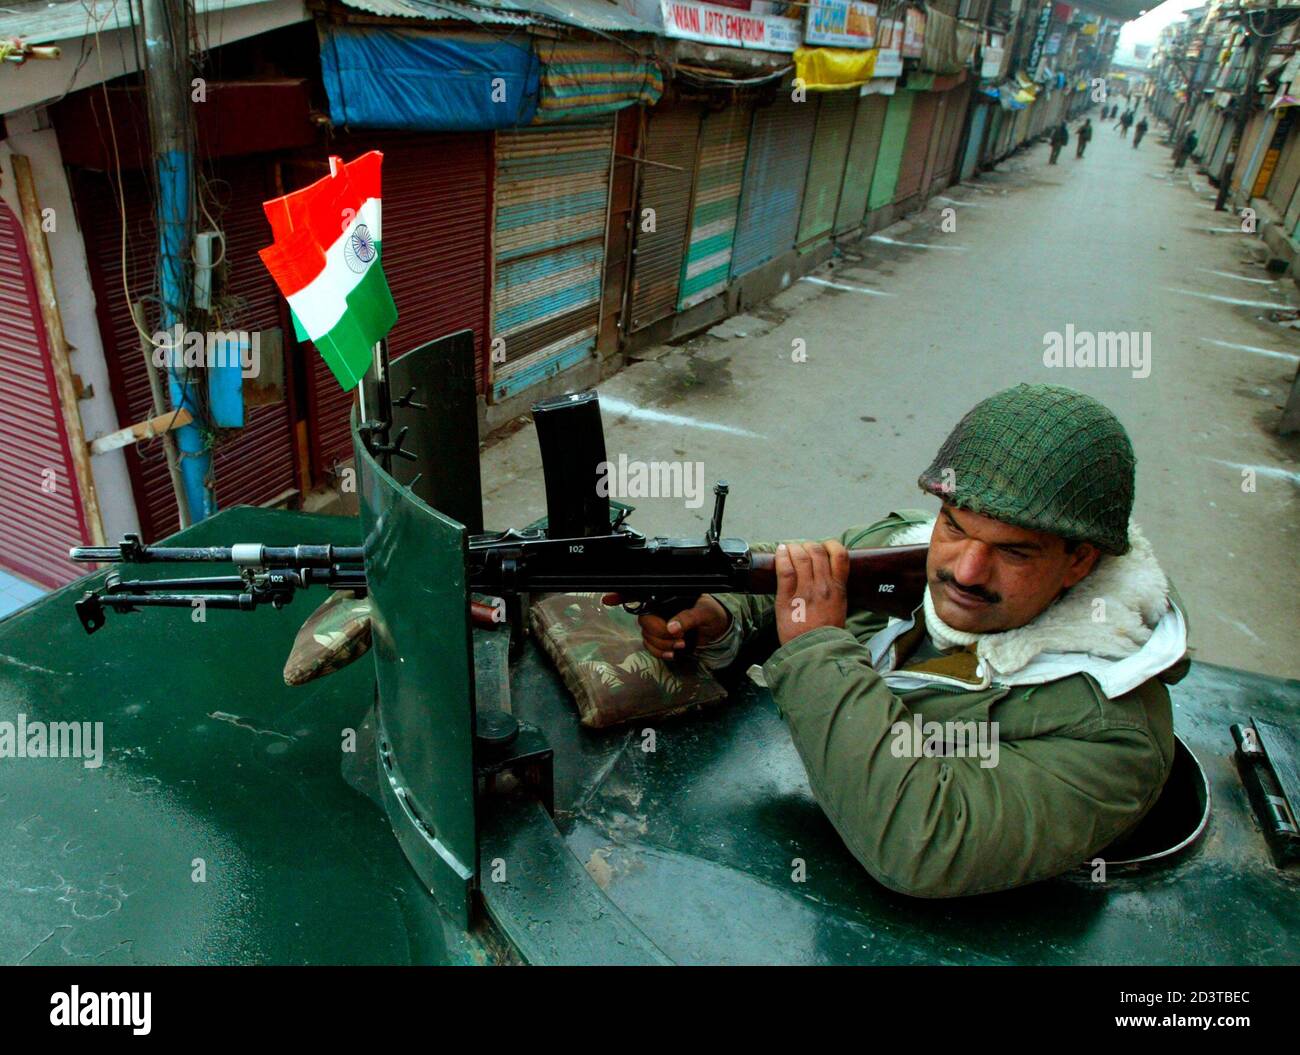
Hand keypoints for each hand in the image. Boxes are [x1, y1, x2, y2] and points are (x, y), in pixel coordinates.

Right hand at [602, 593, 730, 660]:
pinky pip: (650, 647)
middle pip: (644, 620)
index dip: (622, 594)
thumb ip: (688, 617)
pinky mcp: (660, 639)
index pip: (641, 592)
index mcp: (667, 595)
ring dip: (663, 644)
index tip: (608, 599)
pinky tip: (672, 653)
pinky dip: (660, 652)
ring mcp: (658, 624)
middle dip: (659, 632)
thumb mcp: (704, 611)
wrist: (718, 631)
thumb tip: (672, 627)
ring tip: (682, 645)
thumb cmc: (712, 613)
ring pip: (647, 636)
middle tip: (679, 637)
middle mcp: (659, 608)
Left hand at [775, 540, 848, 645]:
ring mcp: (806, 591)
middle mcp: (824, 586)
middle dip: (808, 545)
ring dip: (794, 549)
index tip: (823, 547)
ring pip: (801, 557)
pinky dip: (782, 557)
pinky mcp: (787, 598)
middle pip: (817, 551)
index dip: (831, 545)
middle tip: (802, 550)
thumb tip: (826, 574)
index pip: (840, 555)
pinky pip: (785, 571)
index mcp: (839, 589)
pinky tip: (780, 552)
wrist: (814, 652)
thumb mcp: (839, 608)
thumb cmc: (826, 634)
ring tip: (790, 549)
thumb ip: (834, 590)